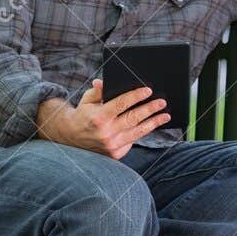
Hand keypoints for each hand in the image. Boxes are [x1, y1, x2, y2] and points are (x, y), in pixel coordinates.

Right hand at [41, 80, 168, 158]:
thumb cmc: (82, 115)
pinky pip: (133, 141)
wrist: (71, 138)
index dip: (136, 97)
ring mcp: (111, 146)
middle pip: (133, 118)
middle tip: (162, 102)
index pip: (121, 104)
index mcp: (98, 118)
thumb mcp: (87, 100)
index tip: (148, 90)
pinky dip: (142, 132)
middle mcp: (106, 133)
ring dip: (153, 123)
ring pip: (137, 132)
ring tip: (165, 116)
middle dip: (150, 109)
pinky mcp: (115, 154)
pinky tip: (151, 125)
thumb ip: (98, 91)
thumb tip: (104, 82)